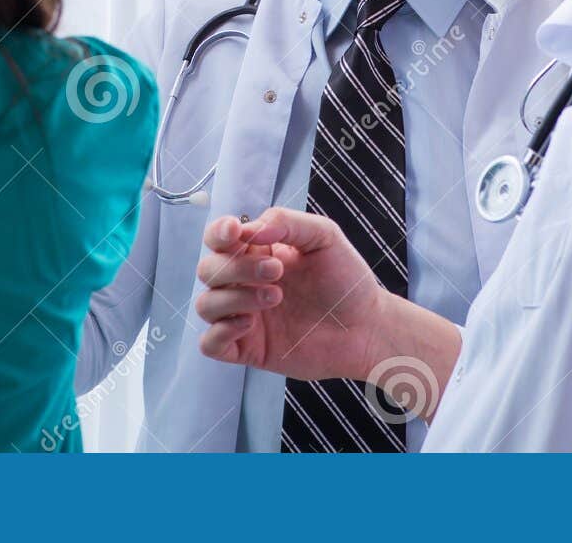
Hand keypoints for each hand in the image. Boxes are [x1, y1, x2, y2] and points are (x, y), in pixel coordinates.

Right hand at [195, 207, 392, 381]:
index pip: (218, 238)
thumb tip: (250, 228)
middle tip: (276, 271)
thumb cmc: (346, 279)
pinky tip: (249, 323)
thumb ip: (287, 222)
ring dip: (233, 297)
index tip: (236, 232)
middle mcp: (244, 283)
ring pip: (205, 304)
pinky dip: (220, 332)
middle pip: (208, 270)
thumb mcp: (324, 236)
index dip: (218, 233)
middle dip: (236, 267)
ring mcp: (244, 316)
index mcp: (257, 252)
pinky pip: (210, 344)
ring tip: (275, 297)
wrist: (366, 326)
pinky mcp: (248, 348)